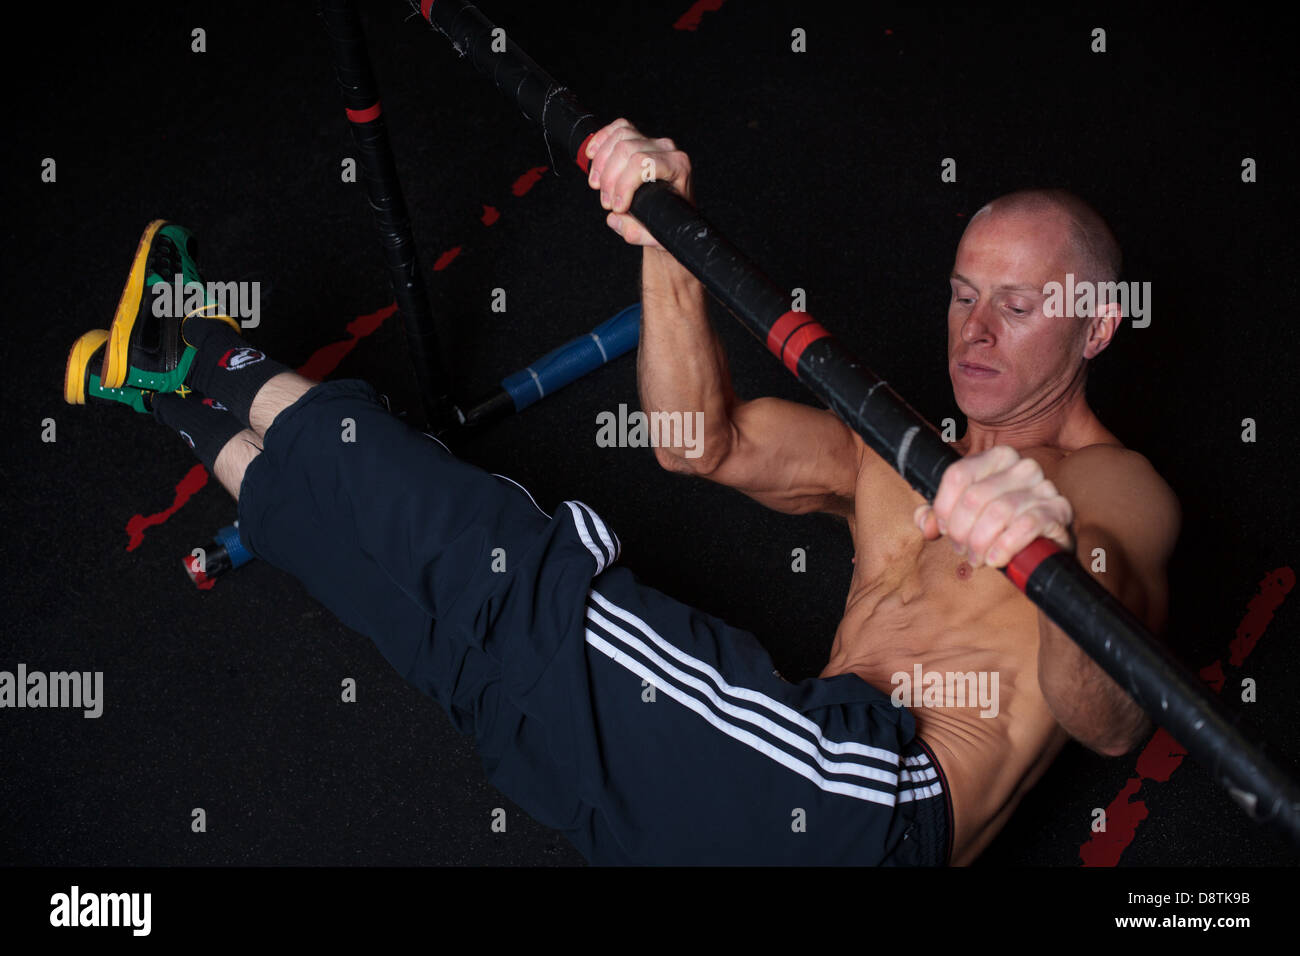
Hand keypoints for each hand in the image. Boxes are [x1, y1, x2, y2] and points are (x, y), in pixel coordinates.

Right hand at [585, 118, 692, 247]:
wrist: (672, 213)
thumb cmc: (669, 220)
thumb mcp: (658, 235)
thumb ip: (638, 233)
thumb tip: (615, 219)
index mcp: (678, 166)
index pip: (643, 163)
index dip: (623, 184)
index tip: (617, 208)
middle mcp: (666, 149)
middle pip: (627, 150)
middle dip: (610, 179)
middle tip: (607, 203)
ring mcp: (652, 141)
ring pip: (620, 137)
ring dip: (601, 162)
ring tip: (597, 185)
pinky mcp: (639, 137)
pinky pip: (618, 128)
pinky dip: (601, 139)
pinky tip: (592, 155)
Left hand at [912, 445, 1074, 568]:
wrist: (1045, 546)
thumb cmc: (1001, 527)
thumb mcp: (967, 516)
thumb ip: (940, 515)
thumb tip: (925, 522)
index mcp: (997, 458)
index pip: (957, 475)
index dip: (943, 507)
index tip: (943, 529)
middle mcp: (1022, 467)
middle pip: (974, 497)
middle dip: (961, 531)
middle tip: (961, 550)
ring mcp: (1044, 487)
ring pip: (998, 512)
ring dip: (981, 542)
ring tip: (977, 559)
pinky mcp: (1059, 511)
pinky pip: (1026, 525)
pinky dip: (1005, 546)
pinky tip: (996, 560)